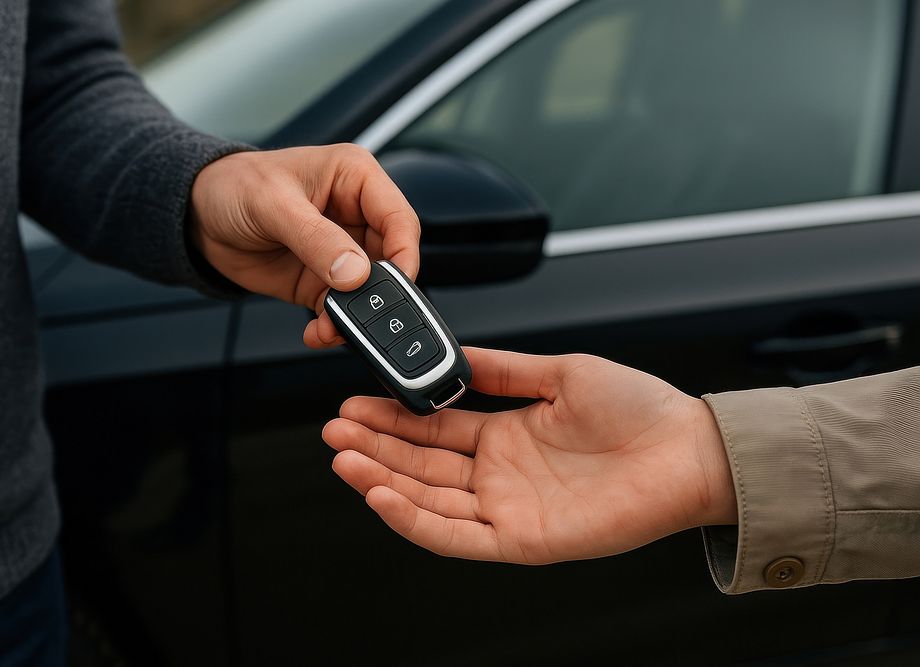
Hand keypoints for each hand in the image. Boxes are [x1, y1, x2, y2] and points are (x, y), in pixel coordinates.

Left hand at [189, 144, 419, 347]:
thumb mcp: (273, 204)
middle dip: (380, 293)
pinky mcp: (322, 281)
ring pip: (369, 291)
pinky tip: (318, 331)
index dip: (404, 253)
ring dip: (356, 315)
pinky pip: (342, 309)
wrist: (197, 216)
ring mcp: (341, 252)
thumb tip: (354, 272)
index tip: (396, 282)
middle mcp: (356, 216)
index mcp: (355, 179)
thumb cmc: (234, 186)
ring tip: (332, 327)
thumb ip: (316, 239)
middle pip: (390, 261)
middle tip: (367, 316)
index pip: (399, 218)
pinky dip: (333, 326)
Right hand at [322, 347, 737, 563]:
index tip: (354, 403)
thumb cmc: (641, 410)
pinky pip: (457, 535)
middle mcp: (501, 475)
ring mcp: (509, 509)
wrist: (690, 448)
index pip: (432, 430)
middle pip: (420, 465)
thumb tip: (457, 358)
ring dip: (382, 480)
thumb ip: (504, 371)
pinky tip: (383, 495)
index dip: (391, 418)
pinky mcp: (523, 539)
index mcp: (507, 435)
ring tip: (343, 458)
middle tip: (333, 431)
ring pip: (429, 500)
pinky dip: (415, 519)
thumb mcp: (560, 373)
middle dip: (374, 448)